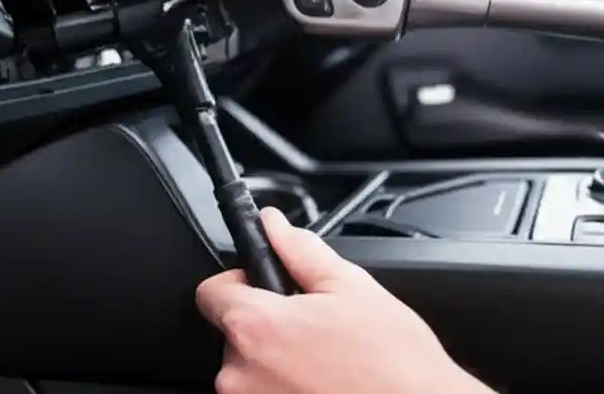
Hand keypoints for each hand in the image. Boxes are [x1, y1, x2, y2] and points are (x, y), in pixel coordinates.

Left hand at [195, 208, 490, 393]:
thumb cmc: (393, 363)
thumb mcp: (351, 287)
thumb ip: (300, 250)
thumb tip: (274, 225)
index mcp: (254, 328)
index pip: (210, 293)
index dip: (239, 283)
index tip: (264, 288)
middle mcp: (239, 375)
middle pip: (234, 334)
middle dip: (267, 327)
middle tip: (313, 331)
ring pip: (251, 371)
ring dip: (277, 364)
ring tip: (325, 364)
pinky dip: (286, 389)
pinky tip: (322, 385)